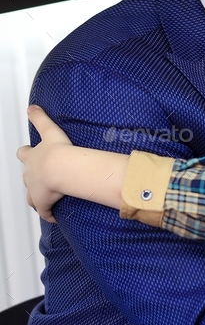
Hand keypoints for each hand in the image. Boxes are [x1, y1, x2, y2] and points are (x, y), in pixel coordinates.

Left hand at [16, 105, 72, 222]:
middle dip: (31, 178)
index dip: (26, 154)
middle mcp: (30, 175)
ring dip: (36, 198)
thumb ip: (40, 117)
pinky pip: (45, 212)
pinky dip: (48, 215)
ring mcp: (35, 190)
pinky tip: (53, 217)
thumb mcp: (49, 130)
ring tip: (43, 200)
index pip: (24, 154)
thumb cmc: (57, 152)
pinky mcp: (43, 203)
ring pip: (31, 196)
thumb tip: (32, 106)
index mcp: (32, 158)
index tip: (29, 154)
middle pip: (26, 177)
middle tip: (39, 178)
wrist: (61, 169)